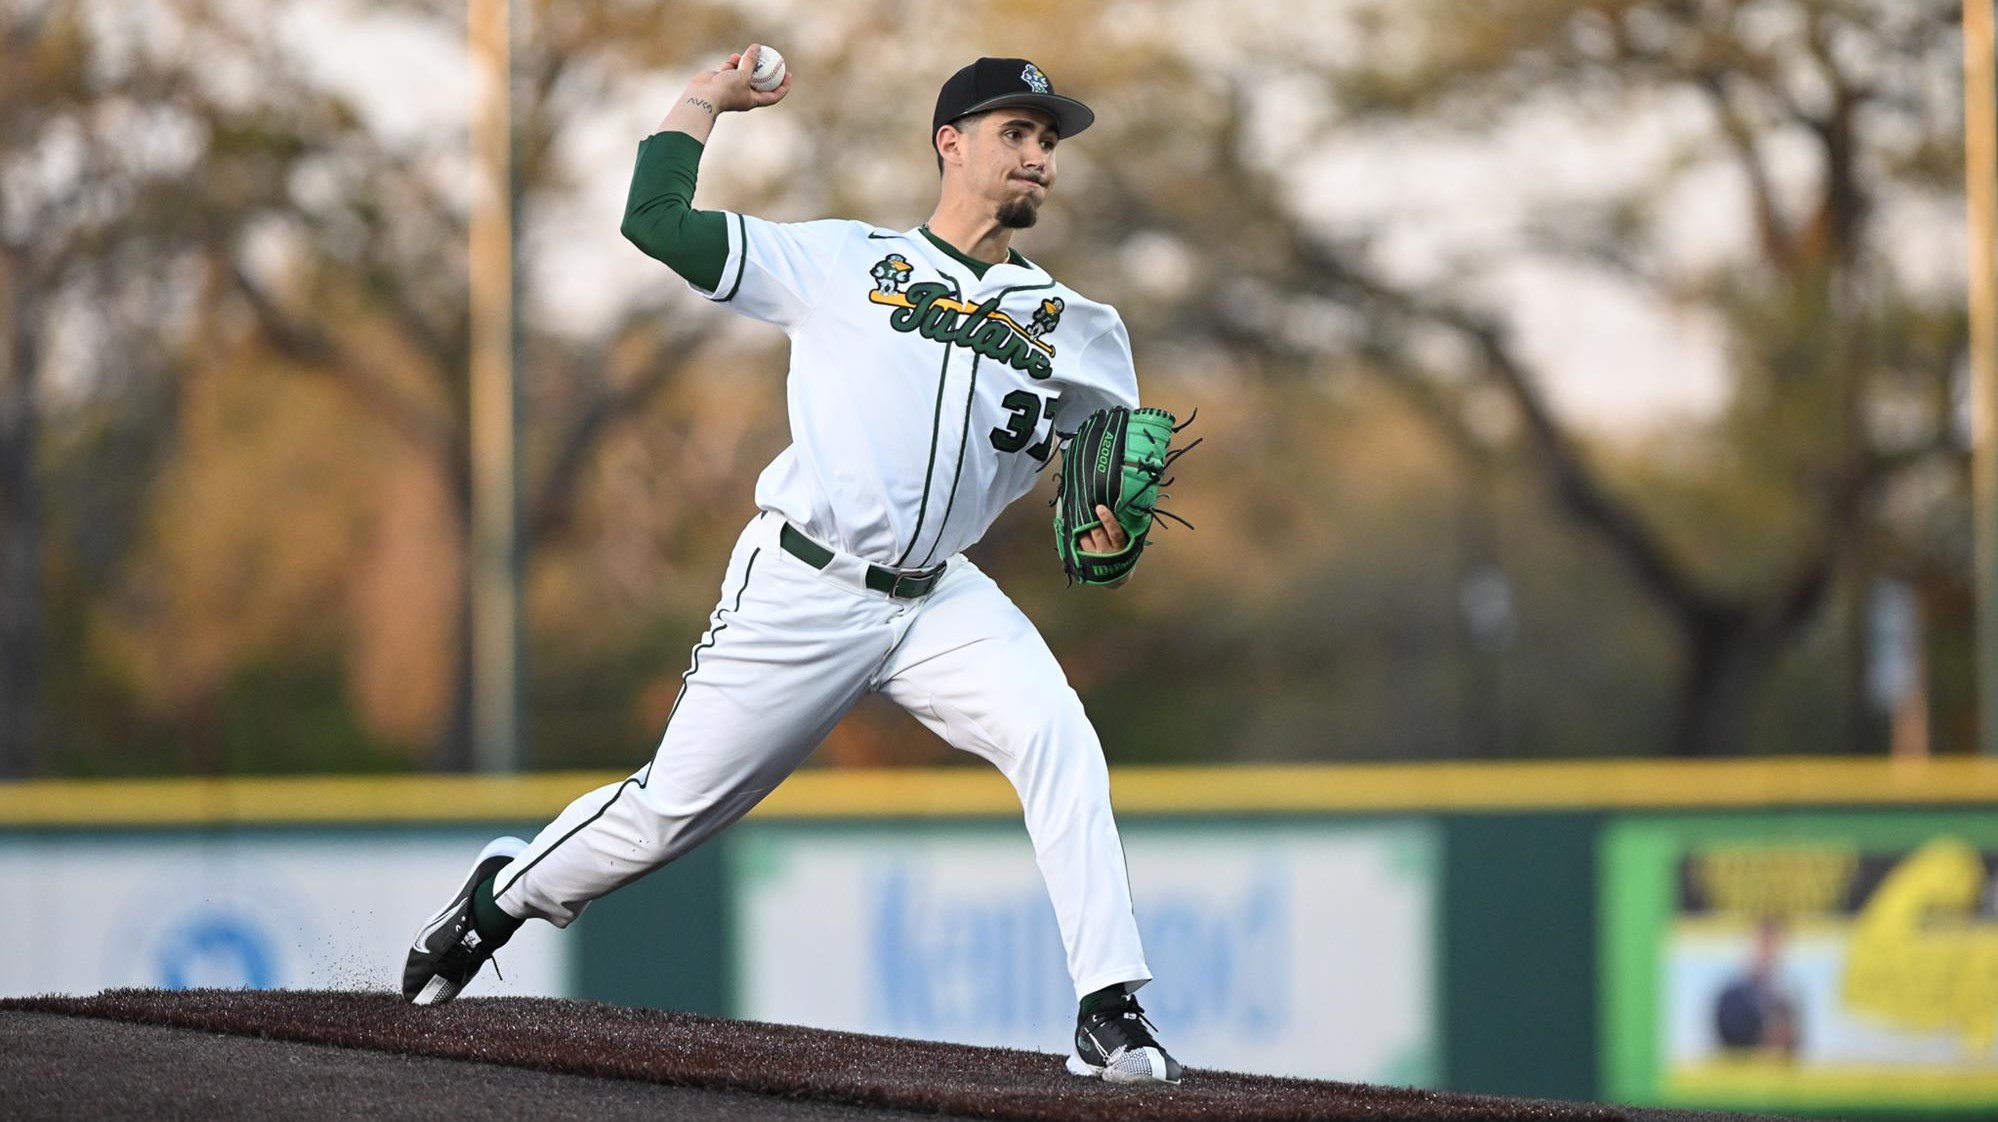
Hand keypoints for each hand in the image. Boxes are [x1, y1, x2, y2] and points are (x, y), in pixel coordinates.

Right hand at [658, 45, 791, 137]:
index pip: (773, 96)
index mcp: (753, 100)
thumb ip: (751, 61)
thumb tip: (758, 47)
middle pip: (760, 82)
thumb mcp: (743, 75)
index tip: (789, 74)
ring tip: (745, 55)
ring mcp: (732, 87)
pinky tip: (732, 58)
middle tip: (772, 57)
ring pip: (744, 72)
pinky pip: (731, 68)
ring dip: (746, 62)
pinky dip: (733, 62)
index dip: (783, 86)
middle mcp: (744, 95)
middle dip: (765, 70)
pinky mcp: (722, 79)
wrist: (702, 96)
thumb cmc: (725, 90)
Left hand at [1080, 504, 1131, 588]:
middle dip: (1092, 520)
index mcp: (1120, 546)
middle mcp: (1107, 552)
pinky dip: (1077, 536)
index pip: (1114, 531)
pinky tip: (1078, 531)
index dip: (1107, 519)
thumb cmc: (1124, 555)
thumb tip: (1117, 510)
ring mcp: (1095, 557)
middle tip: (1089, 510)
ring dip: (1083, 528)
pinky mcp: (1085, 560)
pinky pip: (1078, 545)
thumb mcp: (1129, 543)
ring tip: (1084, 521)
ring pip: (1085, 538)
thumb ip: (1124, 530)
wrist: (1117, 577)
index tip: (1100, 508)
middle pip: (1097, 532)